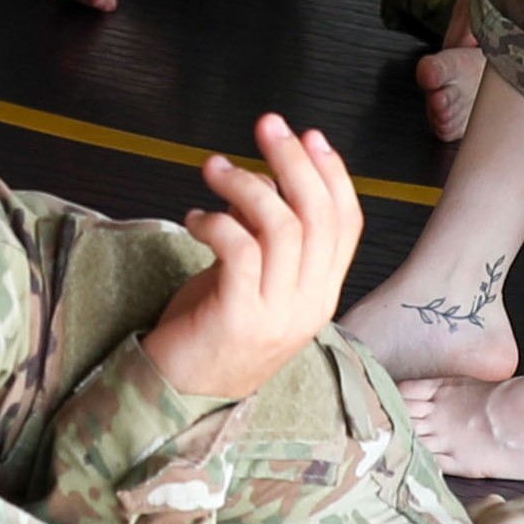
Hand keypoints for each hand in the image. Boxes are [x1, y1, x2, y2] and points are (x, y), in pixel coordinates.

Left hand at [147, 113, 363, 402]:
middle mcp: (309, 304)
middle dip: (294, 161)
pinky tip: (194, 217)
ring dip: (248, 184)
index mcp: (320, 295)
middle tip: (267, 126)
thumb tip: (258, 179)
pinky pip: (240, 249)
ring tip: (214, 168)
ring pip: (283, 227)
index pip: (347, 225)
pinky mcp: (239, 318)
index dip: (334, 175)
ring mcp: (278, 314)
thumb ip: (262, 237)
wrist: (176, 398)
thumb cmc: (208, 333)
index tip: (311, 136)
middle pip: (318, 216)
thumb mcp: (249, 280)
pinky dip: (217, 221)